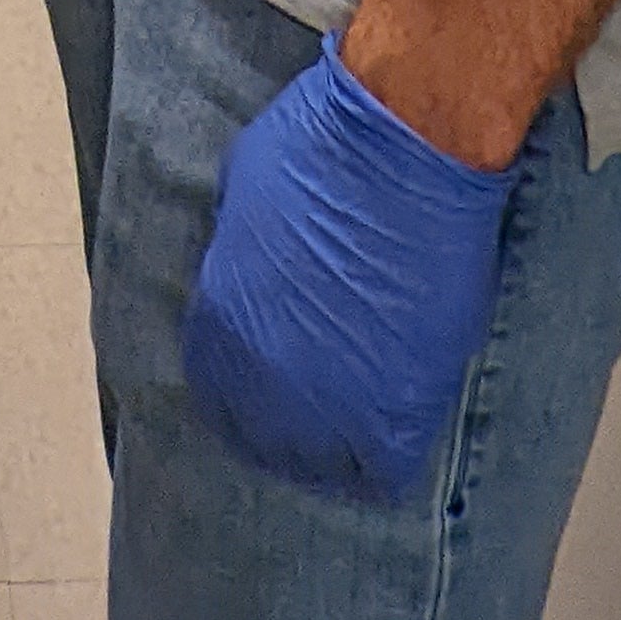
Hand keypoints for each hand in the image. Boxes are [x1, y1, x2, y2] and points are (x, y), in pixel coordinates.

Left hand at [181, 39, 514, 504]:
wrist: (405, 145)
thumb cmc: (321, 146)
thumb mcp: (242, 190)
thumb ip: (235, 253)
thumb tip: (246, 273)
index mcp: (216, 326)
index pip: (215, 397)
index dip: (244, 395)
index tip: (270, 388)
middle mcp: (260, 380)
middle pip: (262, 442)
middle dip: (286, 427)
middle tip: (320, 409)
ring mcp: (327, 404)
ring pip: (318, 467)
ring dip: (333, 450)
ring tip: (356, 427)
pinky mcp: (396, 412)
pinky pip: (378, 473)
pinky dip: (382, 462)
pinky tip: (392, 433)